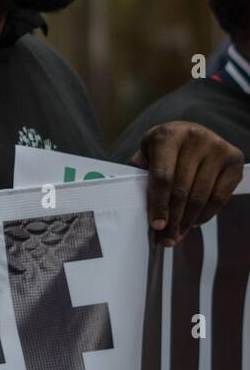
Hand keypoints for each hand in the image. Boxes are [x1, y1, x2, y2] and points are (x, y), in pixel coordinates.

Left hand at [131, 121, 243, 245]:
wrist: (190, 131)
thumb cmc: (163, 147)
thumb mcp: (146, 153)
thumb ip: (140, 175)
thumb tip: (135, 208)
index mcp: (167, 135)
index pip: (163, 177)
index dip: (159, 204)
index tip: (156, 226)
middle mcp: (195, 138)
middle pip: (182, 190)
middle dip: (173, 219)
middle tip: (166, 238)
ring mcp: (217, 147)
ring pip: (201, 196)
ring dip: (188, 221)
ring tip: (178, 234)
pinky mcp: (234, 159)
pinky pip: (220, 196)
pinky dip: (206, 214)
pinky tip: (194, 222)